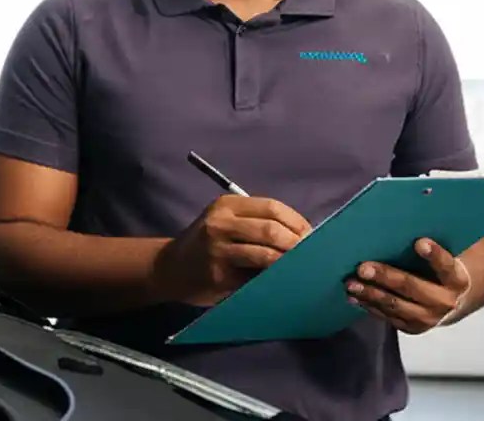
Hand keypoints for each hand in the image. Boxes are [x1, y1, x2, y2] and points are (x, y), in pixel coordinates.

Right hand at [154, 196, 311, 305]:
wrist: (170, 268)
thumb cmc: (206, 246)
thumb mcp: (225, 224)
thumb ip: (255, 225)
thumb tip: (303, 237)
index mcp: (227, 204)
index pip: (272, 207)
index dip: (297, 222)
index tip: (312, 237)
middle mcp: (220, 221)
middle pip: (271, 229)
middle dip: (297, 244)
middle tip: (310, 257)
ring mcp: (217, 247)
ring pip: (265, 252)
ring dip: (287, 262)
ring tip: (300, 269)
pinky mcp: (218, 272)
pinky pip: (254, 274)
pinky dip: (272, 277)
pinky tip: (280, 280)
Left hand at [345, 238, 471, 333]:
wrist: (452, 302)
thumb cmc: (440, 269)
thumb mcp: (444, 257)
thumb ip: (429, 245)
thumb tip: (400, 221)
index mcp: (457, 279)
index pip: (447, 265)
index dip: (434, 254)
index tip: (419, 242)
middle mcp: (446, 301)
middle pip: (412, 286)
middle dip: (386, 276)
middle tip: (362, 267)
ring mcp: (429, 318)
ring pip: (395, 304)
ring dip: (370, 293)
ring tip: (350, 283)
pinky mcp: (413, 327)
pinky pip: (388, 316)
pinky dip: (369, 306)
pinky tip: (354, 296)